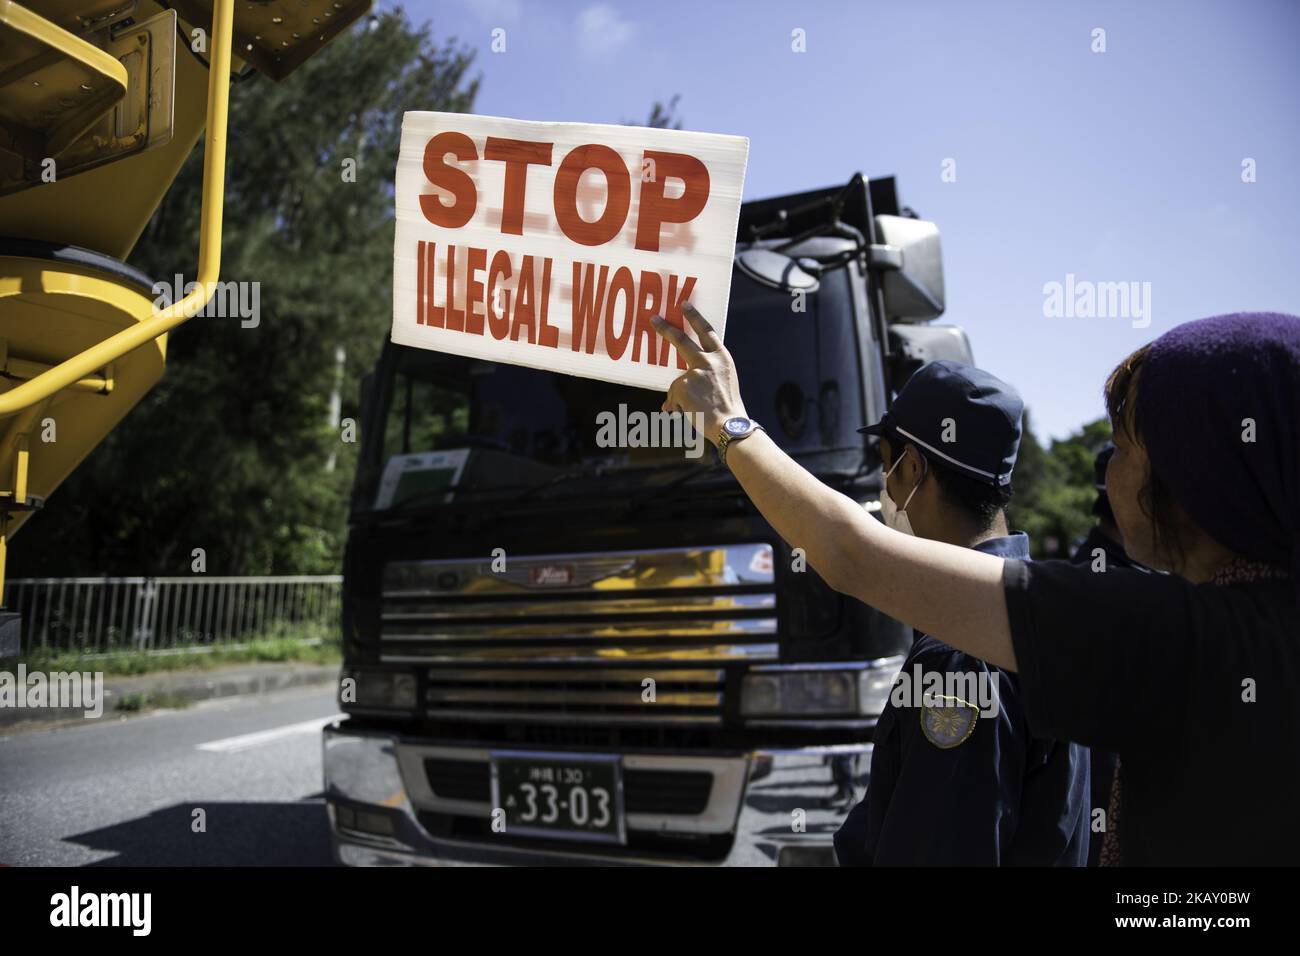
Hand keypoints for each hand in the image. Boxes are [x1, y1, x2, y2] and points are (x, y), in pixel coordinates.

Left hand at [651, 304, 747, 444]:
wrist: (729, 425)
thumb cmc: (728, 407)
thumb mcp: (724, 381)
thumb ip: (706, 374)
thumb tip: (680, 383)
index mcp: (722, 357)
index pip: (707, 331)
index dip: (695, 317)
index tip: (684, 304)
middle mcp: (708, 360)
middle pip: (681, 340)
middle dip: (665, 328)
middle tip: (653, 318)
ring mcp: (694, 371)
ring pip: (678, 382)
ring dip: (682, 398)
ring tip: (697, 410)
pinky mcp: (683, 384)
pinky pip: (673, 396)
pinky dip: (677, 407)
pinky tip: (690, 413)